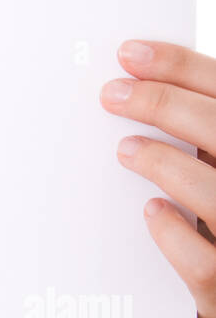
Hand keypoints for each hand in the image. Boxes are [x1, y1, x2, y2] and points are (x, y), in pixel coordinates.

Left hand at [101, 40, 215, 317]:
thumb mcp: (215, 163)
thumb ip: (199, 131)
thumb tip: (137, 82)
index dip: (181, 67)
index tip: (129, 54)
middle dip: (165, 104)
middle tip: (112, 94)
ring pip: (215, 193)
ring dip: (164, 163)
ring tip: (126, 150)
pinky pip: (204, 263)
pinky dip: (173, 234)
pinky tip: (151, 211)